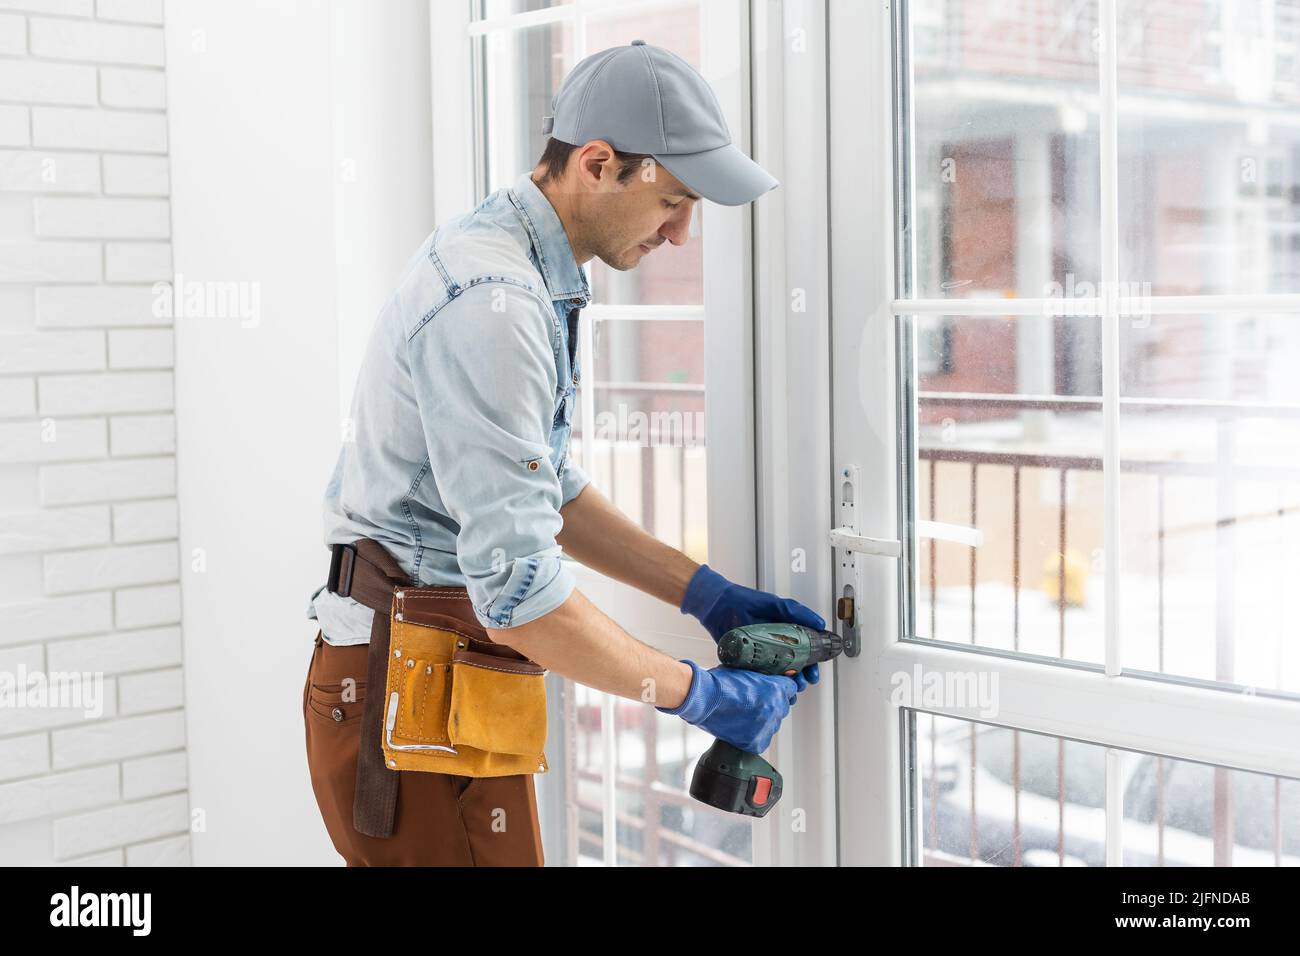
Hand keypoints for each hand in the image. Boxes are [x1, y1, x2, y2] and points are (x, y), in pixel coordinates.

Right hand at [656, 659, 798, 754]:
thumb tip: (772, 677)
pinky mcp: (755, 742)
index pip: (791, 689)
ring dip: (763, 719)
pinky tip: (742, 725)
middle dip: (771, 703)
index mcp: (775, 689)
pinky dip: (755, 734)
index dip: (780, 688)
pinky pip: (763, 739)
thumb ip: (763, 675)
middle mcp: (774, 709)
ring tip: (744, 713)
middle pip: (782, 707)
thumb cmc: (719, 682)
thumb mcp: (746, 669)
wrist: (702, 698)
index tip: (774, 690)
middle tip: (754, 701)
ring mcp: (765, 727)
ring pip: (773, 724)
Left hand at [680, 564, 826, 685]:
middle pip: (794, 668)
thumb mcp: (774, 605)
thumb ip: (796, 612)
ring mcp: (761, 657)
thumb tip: (820, 623)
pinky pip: (759, 679)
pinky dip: (766, 687)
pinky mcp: (746, 664)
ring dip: (786, 685)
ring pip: (778, 676)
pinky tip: (770, 691)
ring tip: (789, 687)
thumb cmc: (745, 601)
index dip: (813, 665)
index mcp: (786, 634)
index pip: (805, 653)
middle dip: (802, 678)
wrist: (718, 606)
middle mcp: (775, 647)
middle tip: (803, 682)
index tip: (815, 673)